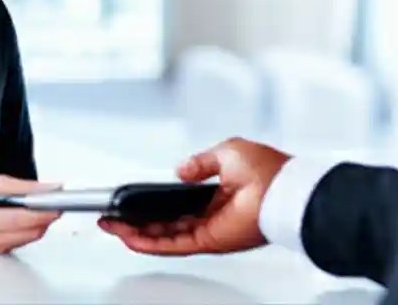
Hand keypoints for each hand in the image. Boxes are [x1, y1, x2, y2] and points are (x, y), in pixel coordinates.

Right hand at [0, 175, 62, 253]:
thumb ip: (20, 187)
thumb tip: (47, 188)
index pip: (23, 219)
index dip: (45, 210)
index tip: (59, 200)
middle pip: (31, 232)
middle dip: (46, 216)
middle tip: (51, 198)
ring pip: (29, 237)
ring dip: (38, 221)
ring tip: (35, 204)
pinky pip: (21, 240)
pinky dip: (27, 227)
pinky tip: (22, 214)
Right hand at [98, 137, 288, 255]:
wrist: (285, 190)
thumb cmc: (269, 170)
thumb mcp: (228, 151)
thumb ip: (200, 161)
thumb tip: (181, 169)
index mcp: (217, 194)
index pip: (176, 205)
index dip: (152, 205)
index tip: (131, 201)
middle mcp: (211, 215)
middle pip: (164, 224)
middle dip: (135, 222)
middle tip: (112, 218)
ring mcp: (208, 231)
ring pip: (163, 237)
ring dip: (136, 233)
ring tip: (112, 227)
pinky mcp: (209, 242)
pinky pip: (173, 245)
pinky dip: (150, 242)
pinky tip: (131, 237)